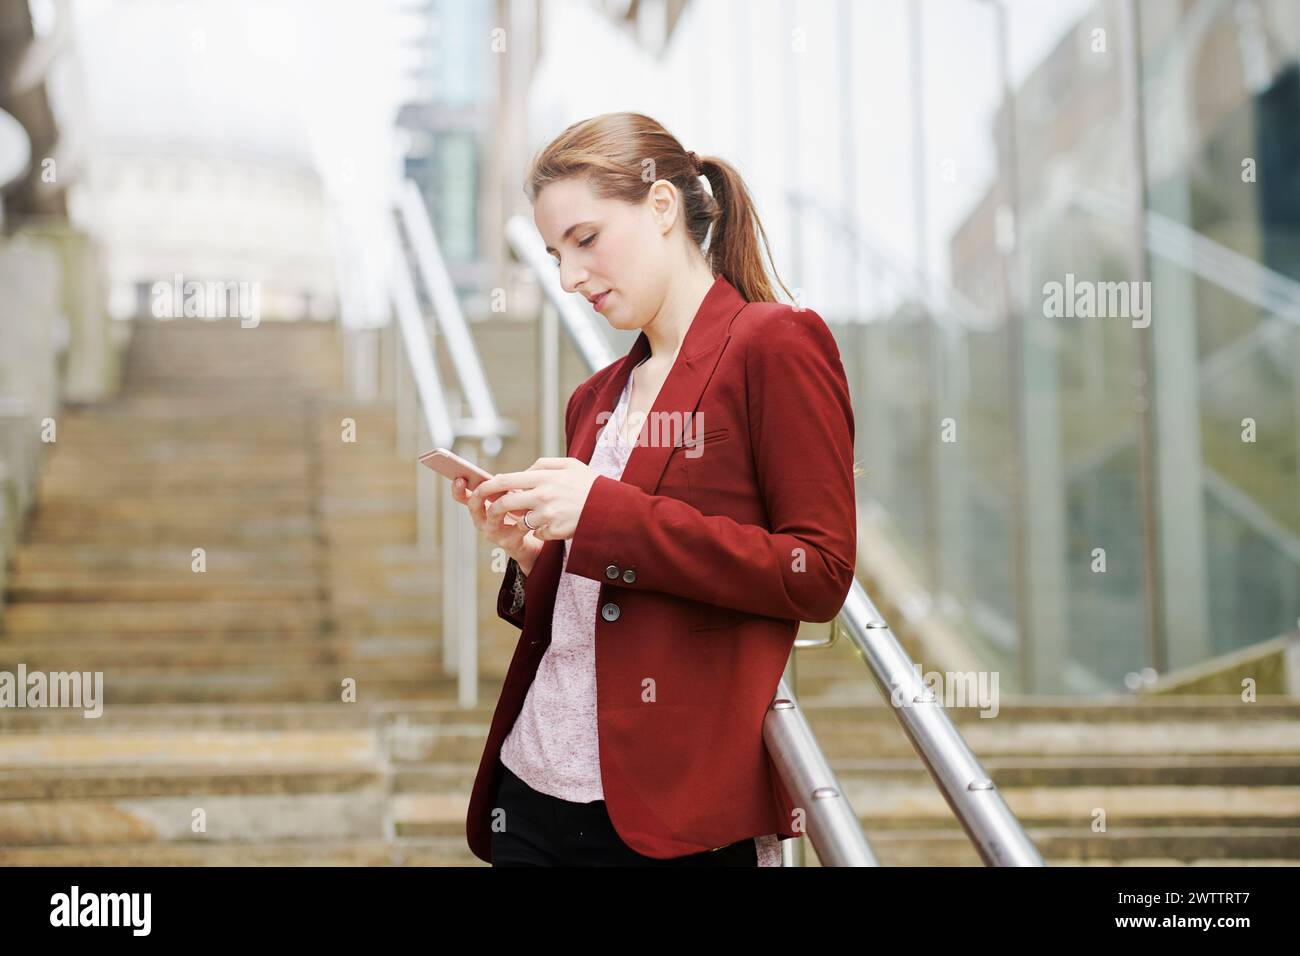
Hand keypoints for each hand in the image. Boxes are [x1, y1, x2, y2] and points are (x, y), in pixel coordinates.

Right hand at [451, 475, 543, 573]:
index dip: (458, 489)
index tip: (459, 478)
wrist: (531, 541)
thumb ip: (501, 488)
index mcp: (480, 508)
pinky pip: (517, 526)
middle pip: (474, 506)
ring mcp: (494, 533)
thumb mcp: (509, 498)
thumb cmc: (518, 515)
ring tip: (511, 490)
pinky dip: (524, 516)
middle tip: (485, 484)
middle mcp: (483, 521)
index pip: (463, 497)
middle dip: (477, 493)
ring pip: (492, 515)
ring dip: (502, 502)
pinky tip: (531, 507)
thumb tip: (499, 477)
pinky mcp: (510, 542)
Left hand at [468, 457, 599, 544]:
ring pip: (520, 522)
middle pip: (505, 504)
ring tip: (533, 518)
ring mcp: (547, 515)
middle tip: (492, 512)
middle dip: (494, 509)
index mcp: (543, 477)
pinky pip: (537, 533)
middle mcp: (542, 496)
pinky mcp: (554, 531)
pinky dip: (541, 531)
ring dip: (521, 522)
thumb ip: (542, 465)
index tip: (479, 490)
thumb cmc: (589, 484)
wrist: (611, 507)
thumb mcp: (569, 465)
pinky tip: (554, 524)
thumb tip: (522, 473)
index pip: (505, 480)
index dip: (488, 486)